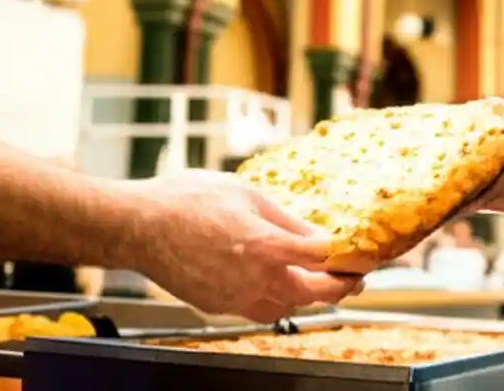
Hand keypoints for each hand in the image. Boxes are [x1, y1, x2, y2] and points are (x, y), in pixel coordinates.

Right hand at [127, 170, 361, 321]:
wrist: (139, 227)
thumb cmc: (186, 201)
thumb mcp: (246, 194)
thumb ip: (286, 219)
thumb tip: (316, 234)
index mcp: (267, 246)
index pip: (325, 259)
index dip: (351, 257)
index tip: (364, 254)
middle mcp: (256, 279)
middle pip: (316, 294)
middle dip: (343, 287)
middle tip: (356, 277)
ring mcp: (237, 297)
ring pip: (289, 308)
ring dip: (309, 296)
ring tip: (319, 280)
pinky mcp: (220, 307)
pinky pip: (259, 310)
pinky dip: (277, 299)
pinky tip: (277, 283)